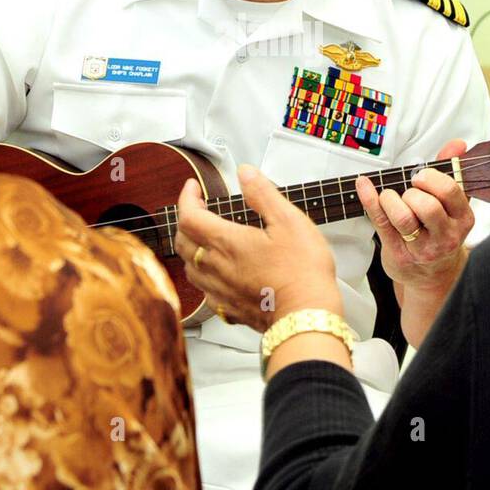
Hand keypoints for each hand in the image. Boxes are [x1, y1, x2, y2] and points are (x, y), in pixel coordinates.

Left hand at [174, 164, 341, 332]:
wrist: (306, 316)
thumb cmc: (302, 272)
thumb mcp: (289, 220)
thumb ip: (263, 194)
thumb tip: (245, 173)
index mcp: (226, 243)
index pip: (188, 216)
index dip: (186, 198)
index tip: (193, 188)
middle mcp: (216, 267)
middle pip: (183, 242)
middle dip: (185, 221)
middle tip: (197, 210)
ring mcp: (221, 291)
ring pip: (189, 268)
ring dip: (190, 250)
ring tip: (203, 241)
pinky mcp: (230, 310)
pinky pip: (205, 292)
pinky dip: (204, 278)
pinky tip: (217, 276)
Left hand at [355, 139, 474, 293]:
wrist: (434, 275)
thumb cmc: (440, 231)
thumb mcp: (451, 204)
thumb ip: (451, 171)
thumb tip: (458, 145)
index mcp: (462, 218)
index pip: (450, 191)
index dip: (431, 179)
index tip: (420, 177)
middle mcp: (445, 236)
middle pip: (427, 206)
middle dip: (412, 192)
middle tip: (408, 193)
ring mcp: (422, 248)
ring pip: (404, 218)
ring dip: (391, 199)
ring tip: (390, 198)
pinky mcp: (399, 253)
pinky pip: (381, 223)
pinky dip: (369, 200)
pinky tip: (363, 186)